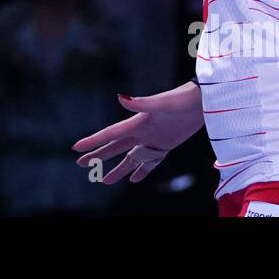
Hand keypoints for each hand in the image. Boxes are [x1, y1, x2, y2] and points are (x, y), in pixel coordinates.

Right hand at [72, 88, 203, 183]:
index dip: (92, 141)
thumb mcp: (161, 102)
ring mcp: (152, 139)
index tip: (76, 148)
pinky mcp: (165, 144)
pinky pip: (150, 161)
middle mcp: (141, 132)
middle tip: (81, 164)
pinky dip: (141, 171)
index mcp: (136, 122)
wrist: (201, 101)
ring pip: (131, 158)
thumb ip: (140, 102)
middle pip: (115, 148)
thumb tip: (120, 97)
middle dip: (98, 156)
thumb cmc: (181, 99)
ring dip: (118, 169)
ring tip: (105, 181)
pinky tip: (134, 179)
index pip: (109, 134)